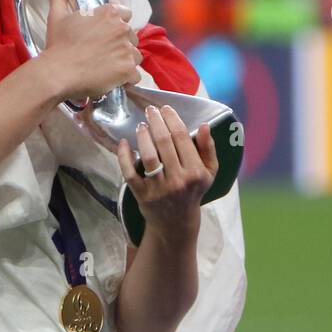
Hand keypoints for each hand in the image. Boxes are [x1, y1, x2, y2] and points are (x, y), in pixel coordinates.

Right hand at [38, 0, 142, 103]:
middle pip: (131, 36)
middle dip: (121, 44)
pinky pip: (135, 76)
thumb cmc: (58, 44)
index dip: (116, 25)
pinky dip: (126, 79)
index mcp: (109, 13)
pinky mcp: (127, 69)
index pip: (126, 14)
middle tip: (103, 54)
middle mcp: (122, 28)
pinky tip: (113, 80)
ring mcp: (127, 49)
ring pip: (135, 56)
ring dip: (125, 62)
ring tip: (107, 68)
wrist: (57, 72)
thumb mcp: (57, 16)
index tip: (106, 34)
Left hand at [117, 104, 218, 239]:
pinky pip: (130, 172)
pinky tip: (123, 143)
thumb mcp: (208, 172)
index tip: (165, 109)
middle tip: (150, 111)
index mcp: (195, 172)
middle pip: (163, 143)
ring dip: (142, 136)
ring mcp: (158, 188)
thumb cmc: (192, 191)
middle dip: (156, 122)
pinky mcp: (142, 194)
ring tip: (141, 125)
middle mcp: (178, 180)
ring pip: (148, 156)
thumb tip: (204, 125)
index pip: (182, 138)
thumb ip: (208, 148)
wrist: (176, 222)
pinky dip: (124, 156)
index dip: (172, 120)